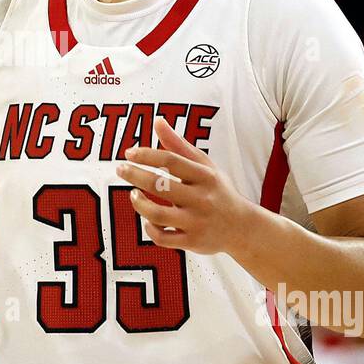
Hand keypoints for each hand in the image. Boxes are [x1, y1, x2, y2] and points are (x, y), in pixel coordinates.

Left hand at [114, 116, 255, 252]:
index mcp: (205, 176)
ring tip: (132, 194)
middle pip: (161, 186)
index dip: (147, 155)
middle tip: (121, 169)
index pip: (171, 160)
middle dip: (135, 175)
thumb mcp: (204, 166)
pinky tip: (147, 219)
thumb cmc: (217, 191)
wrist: (243, 228)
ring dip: (139, 204)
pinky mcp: (192, 242)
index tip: (129, 153)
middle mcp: (201, 199)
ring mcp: (196, 222)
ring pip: (158, 215)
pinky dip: (150, 228)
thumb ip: (178, 145)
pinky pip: (163, 238)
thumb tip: (157, 121)